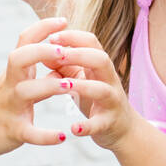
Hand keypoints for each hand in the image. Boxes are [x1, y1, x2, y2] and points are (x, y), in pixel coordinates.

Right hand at [0, 16, 74, 158]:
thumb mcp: (12, 83)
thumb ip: (32, 70)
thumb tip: (57, 56)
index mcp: (13, 72)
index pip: (25, 41)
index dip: (43, 28)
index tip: (64, 20)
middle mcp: (10, 85)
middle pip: (20, 58)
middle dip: (42, 51)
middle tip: (65, 52)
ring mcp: (10, 108)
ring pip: (26, 91)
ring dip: (49, 86)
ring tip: (70, 86)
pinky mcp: (12, 131)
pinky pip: (29, 133)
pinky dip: (46, 136)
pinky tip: (62, 137)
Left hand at [43, 30, 137, 151]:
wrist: (122, 129)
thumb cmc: (95, 100)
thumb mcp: (80, 80)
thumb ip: (64, 67)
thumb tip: (43, 54)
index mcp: (100, 67)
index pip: (91, 43)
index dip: (73, 37)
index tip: (51, 37)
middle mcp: (109, 80)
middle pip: (100, 59)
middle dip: (79, 55)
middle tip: (57, 55)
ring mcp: (111, 101)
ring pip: (102, 90)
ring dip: (83, 86)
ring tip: (64, 86)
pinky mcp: (109, 123)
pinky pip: (100, 124)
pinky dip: (87, 126)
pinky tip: (73, 129)